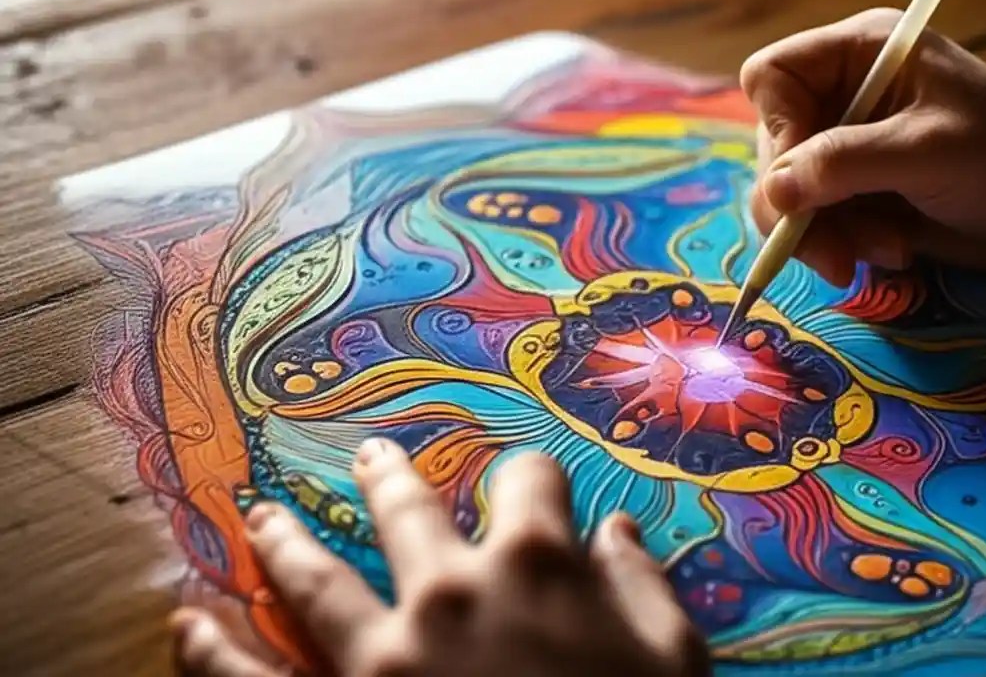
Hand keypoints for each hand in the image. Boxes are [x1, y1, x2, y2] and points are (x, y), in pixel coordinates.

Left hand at [170, 442, 708, 676]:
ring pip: (317, 576)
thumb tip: (618, 531)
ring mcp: (380, 652)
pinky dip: (213, 655)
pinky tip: (186, 626)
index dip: (538, 478)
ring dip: (286, 541)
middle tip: (368, 456)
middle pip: (409, 508)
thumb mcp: (672, 661)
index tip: (537, 484)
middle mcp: (448, 586)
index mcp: (534, 564)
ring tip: (261, 516)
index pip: (530, 481)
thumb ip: (642, 587)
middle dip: (390, 477)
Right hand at [742, 8, 985, 286]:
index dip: (777, 130)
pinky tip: (894, 251)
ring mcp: (852, 145)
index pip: (772, 77)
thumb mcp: (925, 152)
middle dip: (804, 204)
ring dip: (827, 234)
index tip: (802, 183)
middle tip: (838, 253)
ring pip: (790, 194)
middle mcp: (847, 92)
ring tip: (886, 250)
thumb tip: (771, 192)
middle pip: (775, 146)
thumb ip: (843, 165)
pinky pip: (817, 222)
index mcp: (861, 52)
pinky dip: (845, 245)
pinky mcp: (861, 191)